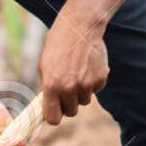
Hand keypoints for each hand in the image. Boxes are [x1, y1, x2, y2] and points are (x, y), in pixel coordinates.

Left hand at [38, 9, 108, 124]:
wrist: (79, 26)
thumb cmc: (58, 45)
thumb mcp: (44, 66)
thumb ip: (47, 88)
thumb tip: (49, 107)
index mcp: (51, 86)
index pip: (53, 118)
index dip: (55, 116)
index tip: (56, 111)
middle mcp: (69, 87)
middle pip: (72, 112)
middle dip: (69, 103)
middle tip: (68, 88)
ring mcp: (87, 84)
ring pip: (85, 101)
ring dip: (81, 91)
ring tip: (77, 72)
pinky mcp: (101, 78)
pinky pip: (96, 90)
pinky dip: (93, 82)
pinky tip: (88, 66)